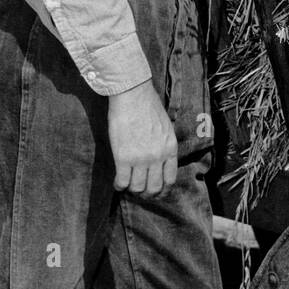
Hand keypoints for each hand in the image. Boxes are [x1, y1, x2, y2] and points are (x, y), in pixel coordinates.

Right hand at [108, 79, 178, 195]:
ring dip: (132, 190)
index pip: (170, 179)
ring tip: (128, 185)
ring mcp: (141, 158)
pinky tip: (118, 182)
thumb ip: (164, 145)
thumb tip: (159, 161)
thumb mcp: (165, 127)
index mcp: (170, 148)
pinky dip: (119, 185)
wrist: (133, 94)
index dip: (163, 190)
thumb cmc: (148, 106)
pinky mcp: (123, 157)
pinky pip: (122, 182)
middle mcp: (158, 157)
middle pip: (154, 188)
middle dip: (147, 194)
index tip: (156, 191)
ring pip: (138, 188)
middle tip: (140, 191)